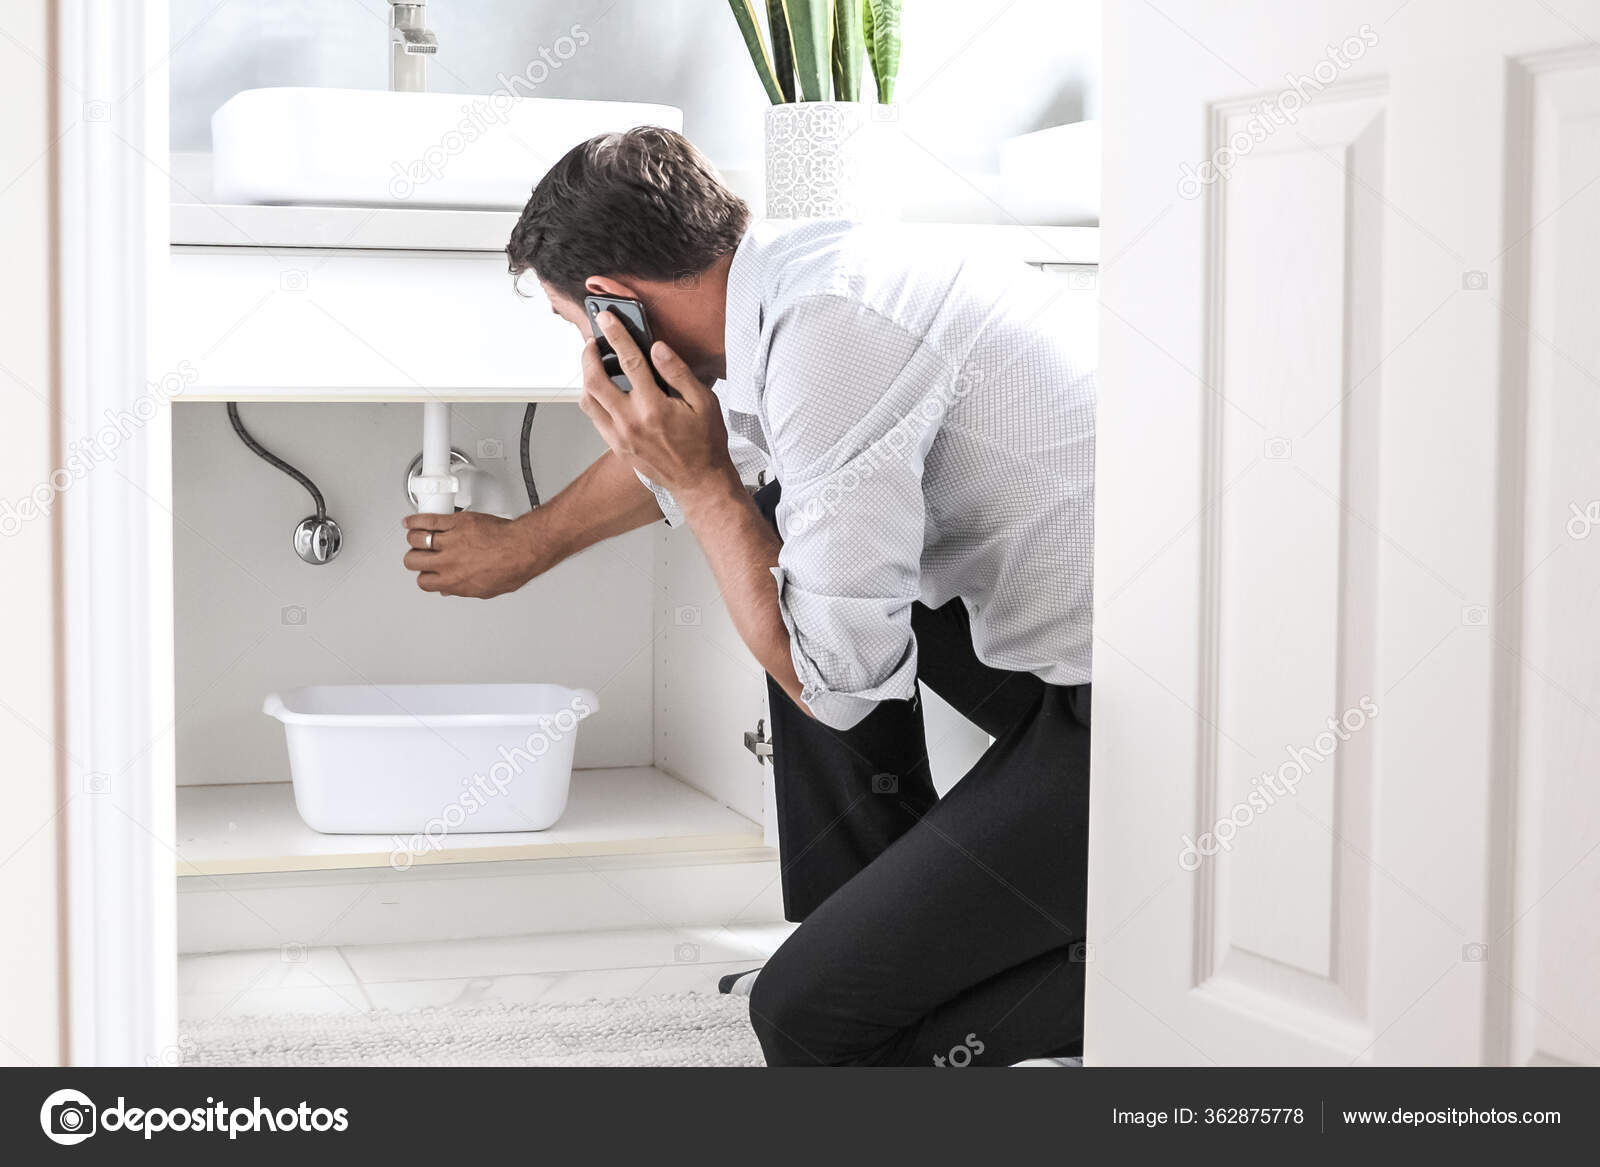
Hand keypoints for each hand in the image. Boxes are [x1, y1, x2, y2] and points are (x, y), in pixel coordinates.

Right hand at [402, 510, 548, 597]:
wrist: (523, 547)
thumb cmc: (511, 567)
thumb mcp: (485, 590)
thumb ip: (461, 589)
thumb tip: (449, 590)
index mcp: (453, 581)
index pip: (423, 582)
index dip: (424, 575)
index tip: (426, 570)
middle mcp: (448, 562)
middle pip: (413, 560)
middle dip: (415, 558)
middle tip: (420, 553)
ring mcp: (451, 541)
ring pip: (416, 539)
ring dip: (415, 538)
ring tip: (418, 536)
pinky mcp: (456, 522)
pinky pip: (427, 520)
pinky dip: (414, 520)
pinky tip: (410, 522)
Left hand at [579, 311, 739, 504]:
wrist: (699, 482)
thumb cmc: (705, 443)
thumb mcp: (705, 402)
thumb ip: (678, 373)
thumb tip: (657, 349)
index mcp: (654, 407)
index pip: (629, 361)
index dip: (616, 335)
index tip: (606, 318)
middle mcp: (632, 421)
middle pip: (595, 380)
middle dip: (590, 355)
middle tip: (593, 342)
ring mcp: (621, 436)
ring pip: (588, 400)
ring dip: (587, 377)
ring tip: (594, 364)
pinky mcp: (617, 446)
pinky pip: (595, 418)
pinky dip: (593, 399)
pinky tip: (603, 391)